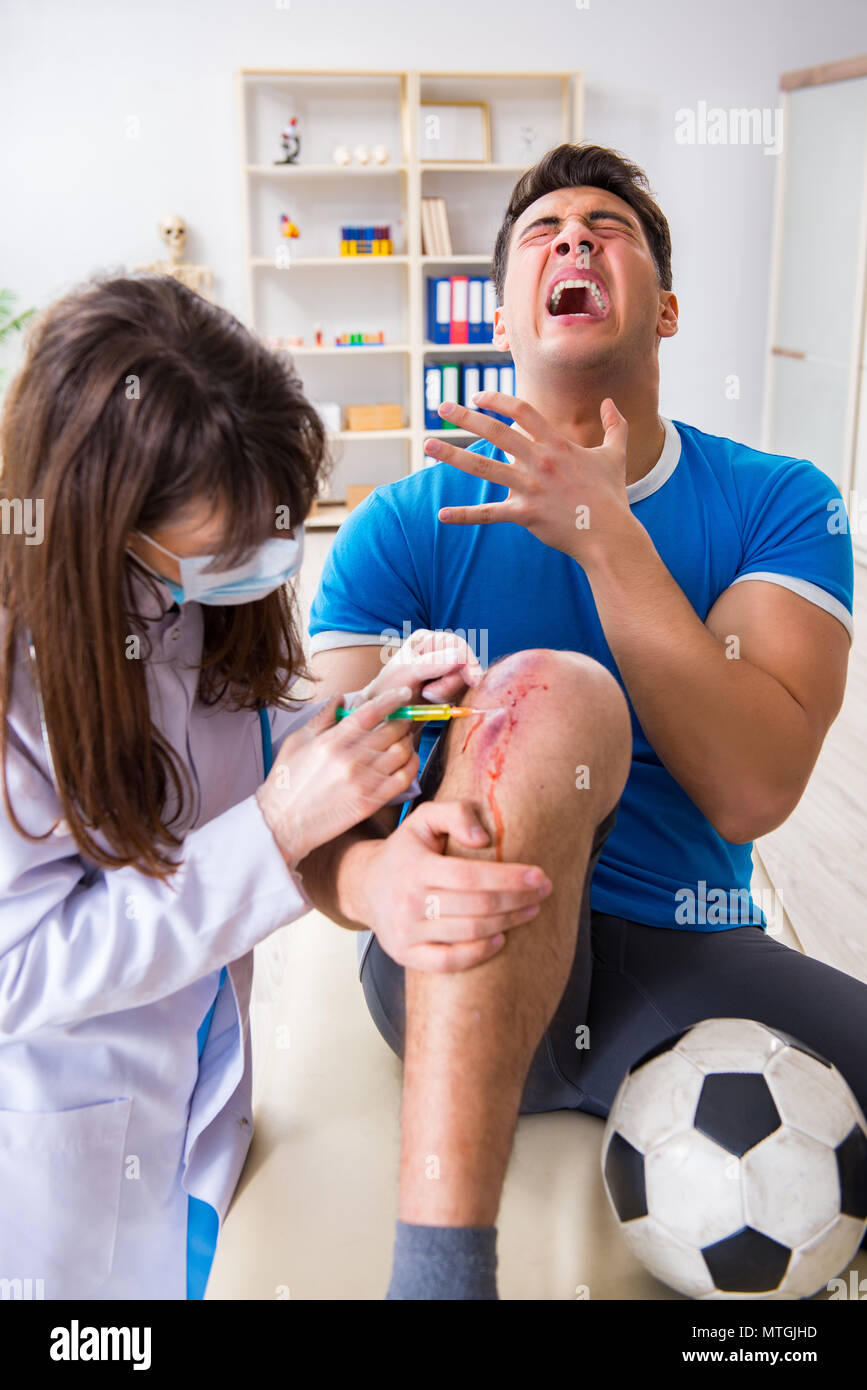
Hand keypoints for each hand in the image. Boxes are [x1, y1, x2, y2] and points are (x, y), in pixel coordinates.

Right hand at [255, 687, 417, 866]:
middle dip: (402, 721)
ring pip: (402, 752)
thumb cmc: (287, 782)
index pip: (371, 711)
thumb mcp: (297, 741)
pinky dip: (412, 765)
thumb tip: (341, 699)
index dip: (392, 699)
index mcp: (332, 740)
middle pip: (392, 730)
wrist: (282, 823)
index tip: (403, 693)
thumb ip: (322, 717)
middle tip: (402, 720)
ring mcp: (363, 781)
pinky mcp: (370, 802)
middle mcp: (351, 758)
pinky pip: (404, 778)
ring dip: (408, 741)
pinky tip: (408, 760)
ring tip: (404, 739)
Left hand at [350, 627, 484, 708]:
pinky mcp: (450, 686)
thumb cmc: (389, 689)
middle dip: (451, 682)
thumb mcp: (407, 673)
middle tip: (428, 693)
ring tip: (427, 697)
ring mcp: (446, 669)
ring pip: (465, 681)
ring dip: (449, 693)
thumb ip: (432, 663)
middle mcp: (439, 650)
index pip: (458, 645)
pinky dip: (451, 699)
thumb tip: (459, 656)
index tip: (472, 681)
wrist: (384, 714)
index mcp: (427, 639)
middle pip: (465, 664)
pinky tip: (434, 702)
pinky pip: (462, 692)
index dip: (467, 664)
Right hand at [353, 799, 551, 970]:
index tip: (539, 875)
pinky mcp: (405, 954)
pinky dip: (479, 953)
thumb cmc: (406, 850)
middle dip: (517, 900)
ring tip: (530, 910)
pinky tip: (500, 939)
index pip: (470, 876)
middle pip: (476, 906)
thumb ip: (456, 814)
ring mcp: (406, 932)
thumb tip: (484, 839)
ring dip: (507, 923)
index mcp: (415, 867)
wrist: (364, 885)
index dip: (509, 878)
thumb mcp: (424, 818)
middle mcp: (408, 901)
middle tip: (543, 892)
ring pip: (468, 933)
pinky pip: (449, 961)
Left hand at [424, 392, 632, 563]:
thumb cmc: (611, 496)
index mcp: (558, 445)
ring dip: (453, 455)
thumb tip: (610, 402)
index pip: (521, 411)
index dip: (497, 400)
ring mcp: (530, 488)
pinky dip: (465, 516)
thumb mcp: (616, 455)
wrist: (610, 535)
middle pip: (496, 432)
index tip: (477, 397)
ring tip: (428, 444)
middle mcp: (540, 462)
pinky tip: (442, 515)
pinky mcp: (524, 515)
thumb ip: (615, 425)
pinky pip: (489, 515)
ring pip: (484, 468)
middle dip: (466, 417)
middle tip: (442, 407)